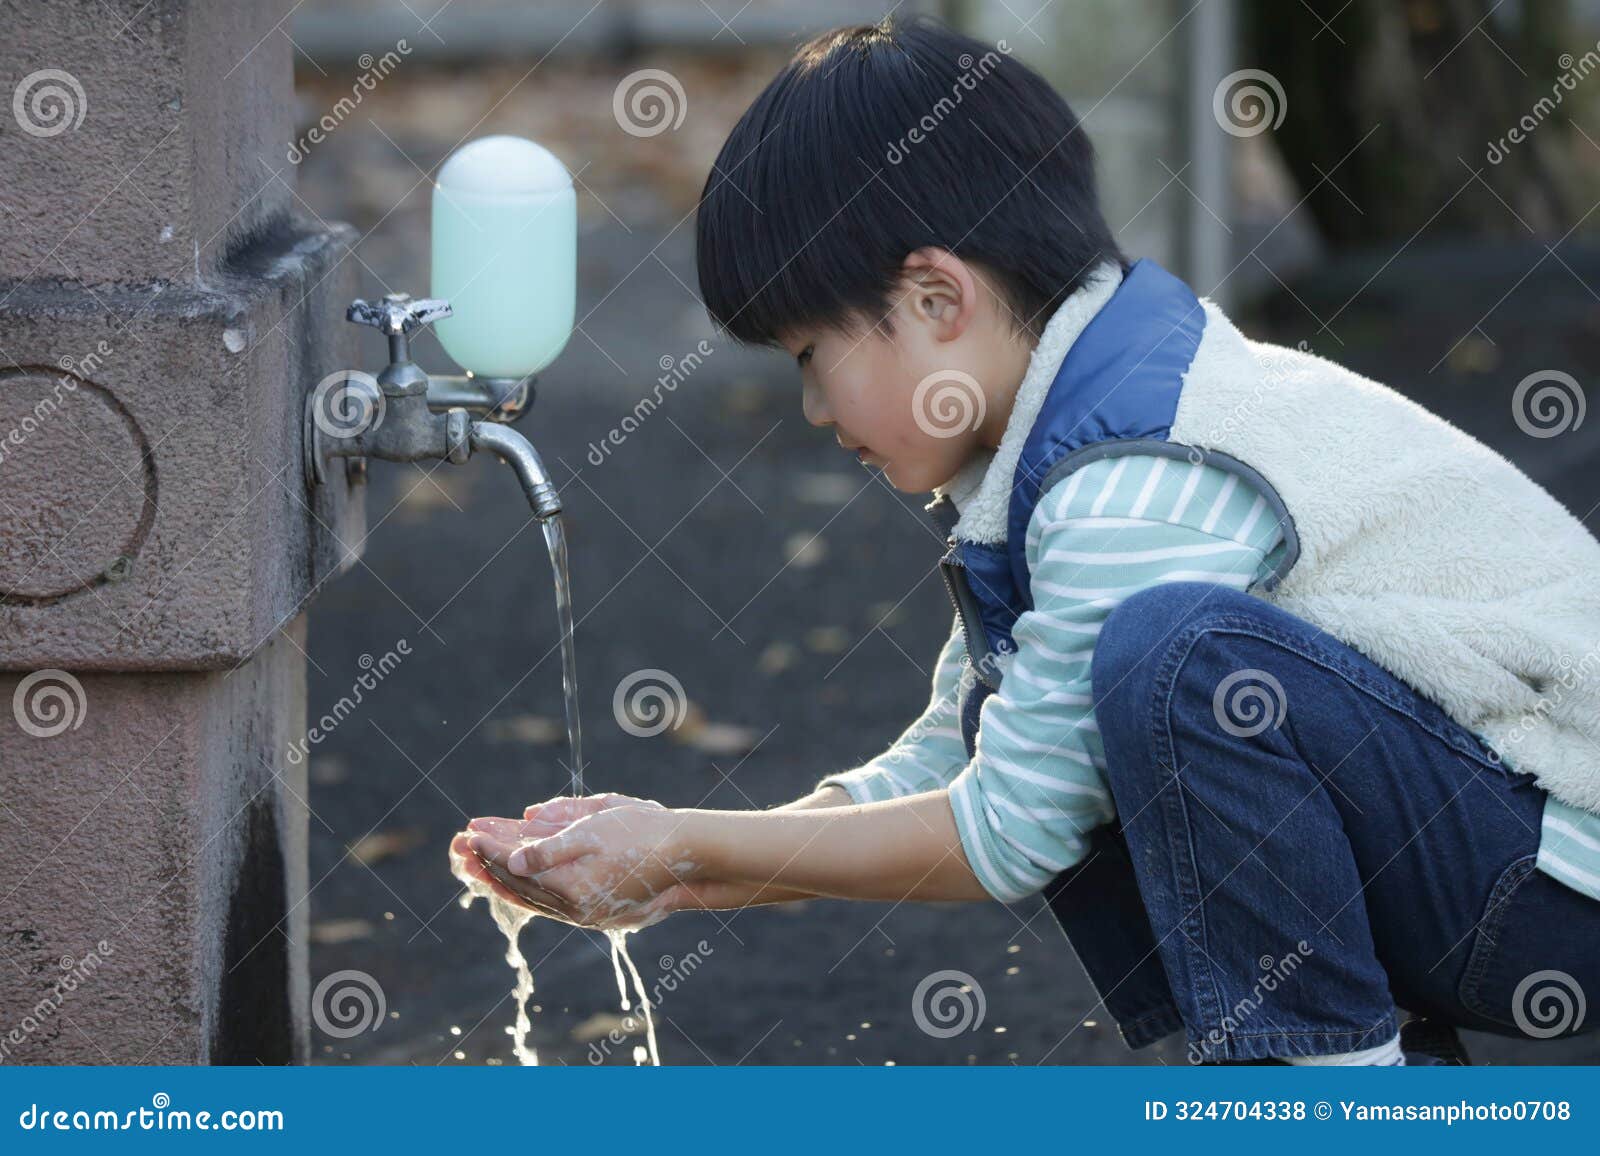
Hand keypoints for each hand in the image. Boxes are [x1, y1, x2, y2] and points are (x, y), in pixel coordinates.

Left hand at [450, 794, 653, 922]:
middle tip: (457, 846)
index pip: (517, 867)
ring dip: (499, 876)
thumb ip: (552, 846)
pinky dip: (523, 887)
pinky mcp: (591, 913)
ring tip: (472, 861)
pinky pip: (546, 901)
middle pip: (517, 885)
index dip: (491, 847)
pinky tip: (510, 877)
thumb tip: (513, 860)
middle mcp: (574, 907)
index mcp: (573, 887)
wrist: (688, 859)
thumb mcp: (597, 828)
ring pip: (529, 896)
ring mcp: (583, 914)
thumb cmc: (645, 834)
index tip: (469, 831)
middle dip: (485, 863)